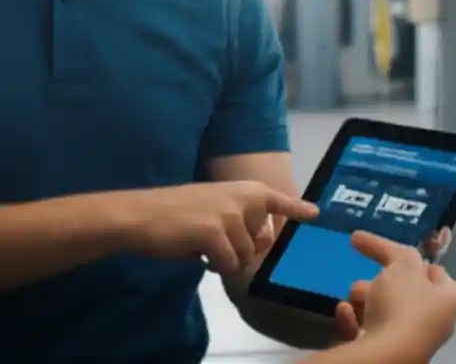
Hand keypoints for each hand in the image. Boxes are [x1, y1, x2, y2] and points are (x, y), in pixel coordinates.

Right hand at [118, 181, 316, 275]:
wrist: (140, 215)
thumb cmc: (175, 212)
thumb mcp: (215, 206)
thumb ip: (241, 218)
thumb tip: (262, 242)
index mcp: (245, 190)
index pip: (277, 200)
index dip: (296, 209)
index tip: (315, 214)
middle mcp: (244, 198)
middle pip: (259, 244)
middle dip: (239, 249)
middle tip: (211, 238)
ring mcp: (231, 215)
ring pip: (244, 258)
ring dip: (224, 259)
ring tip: (199, 242)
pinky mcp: (215, 233)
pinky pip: (227, 265)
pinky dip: (212, 266)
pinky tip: (195, 252)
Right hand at [332, 231, 455, 354]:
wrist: (385, 356)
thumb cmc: (402, 305)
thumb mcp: (404, 264)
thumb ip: (401, 252)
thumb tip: (398, 253)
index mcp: (449, 299)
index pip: (439, 274)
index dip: (419, 261)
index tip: (399, 252)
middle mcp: (435, 322)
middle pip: (408, 293)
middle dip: (384, 280)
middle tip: (373, 274)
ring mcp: (411, 340)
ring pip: (385, 311)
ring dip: (366, 299)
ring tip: (354, 295)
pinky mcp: (388, 354)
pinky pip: (369, 331)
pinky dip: (355, 320)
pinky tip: (343, 311)